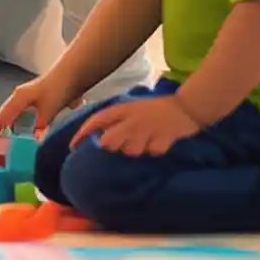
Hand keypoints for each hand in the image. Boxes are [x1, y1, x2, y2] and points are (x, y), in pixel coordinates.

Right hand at [0, 72, 81, 136]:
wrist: (73, 74)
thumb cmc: (57, 89)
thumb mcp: (47, 111)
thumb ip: (39, 128)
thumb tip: (34, 143)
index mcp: (19, 97)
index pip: (4, 115)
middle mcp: (21, 95)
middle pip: (7, 112)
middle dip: (2, 125)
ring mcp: (30, 95)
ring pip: (16, 111)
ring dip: (12, 122)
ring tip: (10, 136)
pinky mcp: (40, 97)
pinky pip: (26, 111)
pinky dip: (24, 120)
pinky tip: (28, 127)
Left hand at [70, 96, 200, 156]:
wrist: (187, 106)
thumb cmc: (156, 108)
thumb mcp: (132, 108)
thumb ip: (117, 119)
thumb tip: (100, 136)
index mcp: (123, 109)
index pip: (96, 122)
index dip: (82, 134)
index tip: (72, 146)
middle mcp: (132, 120)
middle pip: (109, 143)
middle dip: (112, 146)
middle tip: (124, 141)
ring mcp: (147, 130)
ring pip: (130, 151)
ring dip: (136, 149)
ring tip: (147, 138)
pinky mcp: (163, 139)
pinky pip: (151, 152)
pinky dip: (154, 149)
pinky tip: (160, 140)